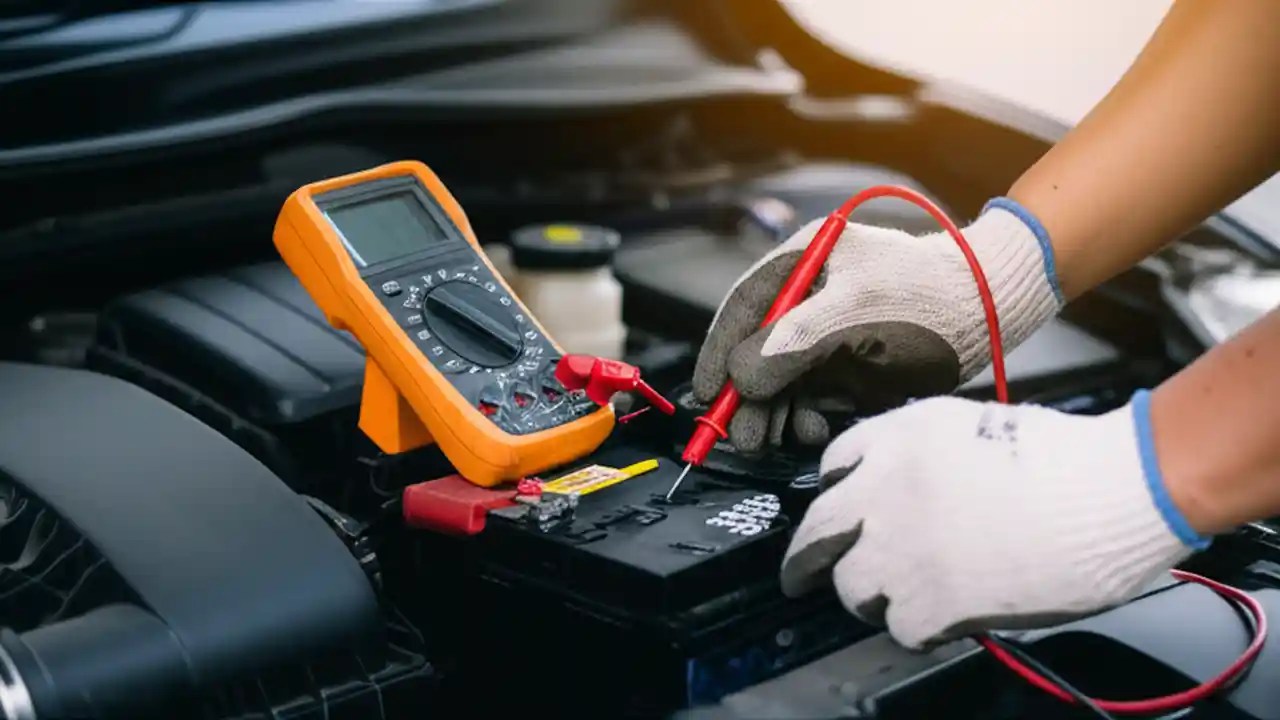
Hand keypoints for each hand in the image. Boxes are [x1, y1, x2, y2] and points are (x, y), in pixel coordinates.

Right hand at [692, 199, 1060, 452]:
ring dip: (778, 410)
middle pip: (759, 348)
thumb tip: (739, 378)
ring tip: (780, 437)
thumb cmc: (929, 297)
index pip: (743, 306)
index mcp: (805, 260)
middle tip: (743, 438)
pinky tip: (813, 428)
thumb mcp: (853, 316)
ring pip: (785, 377)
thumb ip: (790, 344)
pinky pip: (816, 392)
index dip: (718, 351)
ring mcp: (832, 328)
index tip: (703, 394)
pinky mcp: (853, 359)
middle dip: (748, 395)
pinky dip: (808, 413)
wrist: (996, 310)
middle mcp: (811, 294)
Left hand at [779, 394, 1209, 649]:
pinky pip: (898, 627)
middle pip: (816, 533)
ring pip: (852, 587)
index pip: (830, 467)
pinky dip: (917, 627)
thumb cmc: (1062, 458)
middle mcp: (885, 488)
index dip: (832, 497)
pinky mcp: (932, 598)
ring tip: (902, 596)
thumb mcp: (968, 424)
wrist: (1113, 490)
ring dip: (871, 595)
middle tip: (798, 578)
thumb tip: (888, 483)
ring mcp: (903, 546)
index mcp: (897, 437)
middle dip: (804, 560)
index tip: (831, 517)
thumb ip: (914, 450)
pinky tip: (944, 617)